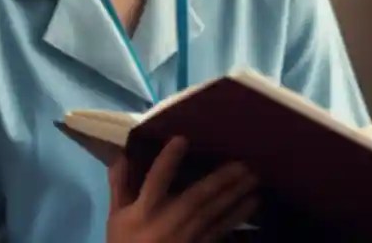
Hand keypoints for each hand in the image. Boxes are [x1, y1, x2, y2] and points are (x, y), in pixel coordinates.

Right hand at [106, 137, 257, 242]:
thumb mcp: (117, 215)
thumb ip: (121, 185)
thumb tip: (122, 154)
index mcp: (144, 210)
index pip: (156, 181)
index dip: (168, 160)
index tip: (182, 138)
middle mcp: (167, 222)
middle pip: (196, 197)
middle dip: (220, 180)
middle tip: (243, 162)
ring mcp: (186, 237)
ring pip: (214, 213)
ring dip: (235, 195)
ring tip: (254, 177)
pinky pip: (221, 230)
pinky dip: (238, 216)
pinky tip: (252, 202)